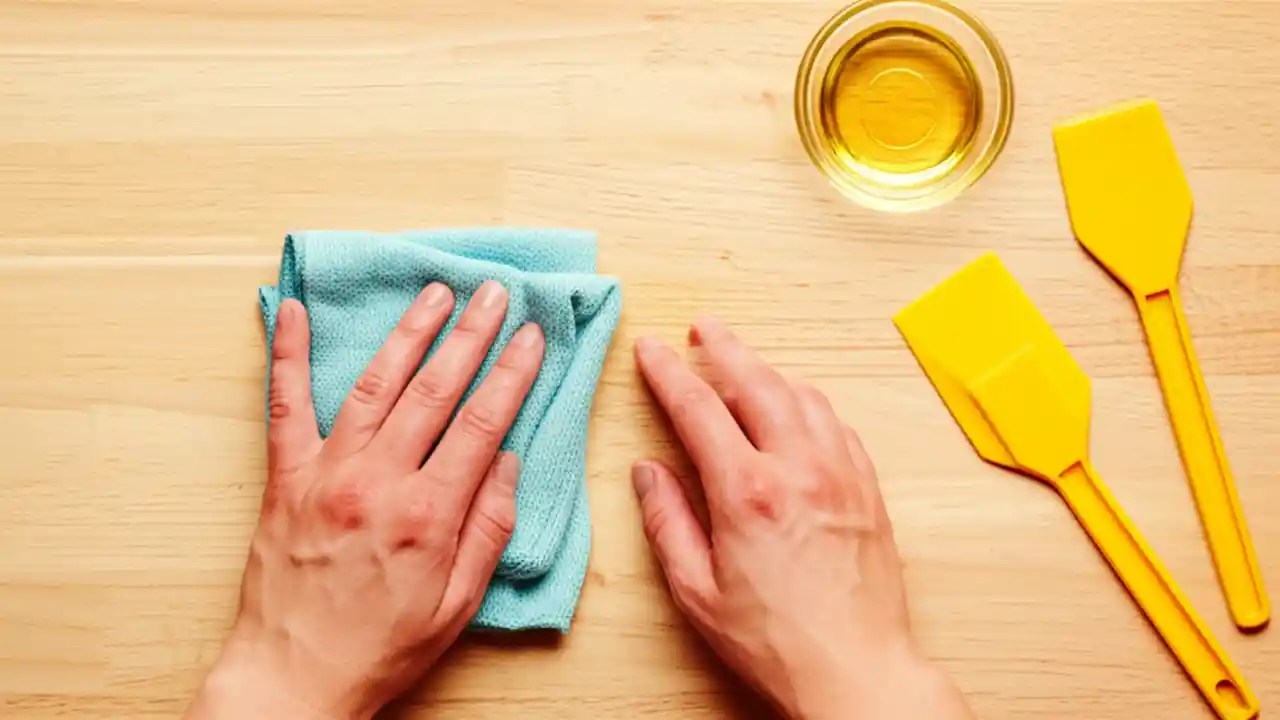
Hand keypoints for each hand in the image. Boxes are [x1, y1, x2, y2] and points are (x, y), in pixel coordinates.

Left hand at [187, 280, 544, 719]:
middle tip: (494, 293)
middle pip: (433, 390)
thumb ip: (488, 528)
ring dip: (408, 332)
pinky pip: (285, 405)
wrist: (294, 677)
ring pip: (374, 384)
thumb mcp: (458, 603)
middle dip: (470, 335)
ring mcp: (327, 473)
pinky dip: (286, 353)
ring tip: (435, 292)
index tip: (531, 335)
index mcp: (428, 514)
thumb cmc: (382, 647)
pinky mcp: (286, 477)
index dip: (511, 374)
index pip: (481, 423)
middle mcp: (377, 481)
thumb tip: (506, 461)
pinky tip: (289, 308)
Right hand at [632, 319, 972, 719]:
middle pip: (757, 381)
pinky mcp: (868, 489)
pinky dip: (810, 404)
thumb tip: (648, 472)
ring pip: (803, 396)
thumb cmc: (777, 642)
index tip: (652, 350)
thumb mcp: (697, 590)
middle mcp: (799, 469)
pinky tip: (798, 410)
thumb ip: (667, 521)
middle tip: (703, 329)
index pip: (699, 408)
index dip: (669, 372)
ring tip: (745, 363)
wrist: (857, 670)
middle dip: (724, 347)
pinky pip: (837, 425)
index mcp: (748, 491)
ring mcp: (841, 474)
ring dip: (769, 371)